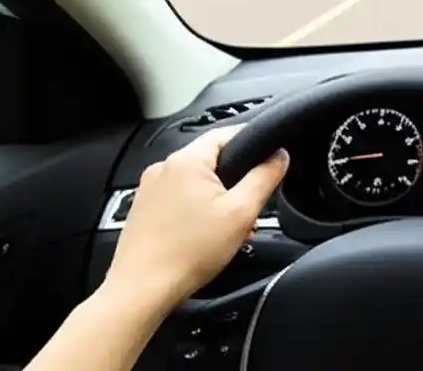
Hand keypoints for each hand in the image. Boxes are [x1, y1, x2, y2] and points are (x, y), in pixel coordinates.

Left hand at [104, 127, 288, 309]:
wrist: (143, 289)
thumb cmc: (187, 253)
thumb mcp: (241, 212)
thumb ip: (264, 177)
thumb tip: (279, 155)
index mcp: (187, 161)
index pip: (227, 133)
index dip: (253, 143)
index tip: (268, 159)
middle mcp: (163, 168)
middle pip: (212, 161)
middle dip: (236, 183)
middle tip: (248, 209)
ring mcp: (150, 189)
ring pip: (196, 183)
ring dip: (217, 200)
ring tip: (228, 230)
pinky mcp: (144, 209)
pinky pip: (178, 199)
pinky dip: (196, 211)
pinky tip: (204, 237)